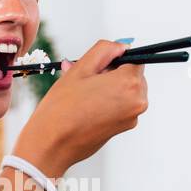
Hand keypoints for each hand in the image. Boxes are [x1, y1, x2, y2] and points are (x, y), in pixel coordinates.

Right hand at [12, 40, 148, 175]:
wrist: (52, 144)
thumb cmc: (62, 107)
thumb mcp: (81, 68)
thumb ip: (105, 50)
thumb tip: (122, 46)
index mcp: (130, 83)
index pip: (135, 57)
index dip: (115, 58)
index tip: (98, 66)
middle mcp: (138, 101)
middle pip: (133, 74)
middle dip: (114, 73)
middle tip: (87, 80)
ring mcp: (133, 117)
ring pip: (127, 90)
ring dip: (110, 87)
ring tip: (84, 94)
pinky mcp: (124, 128)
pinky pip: (121, 105)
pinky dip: (108, 102)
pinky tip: (87, 106)